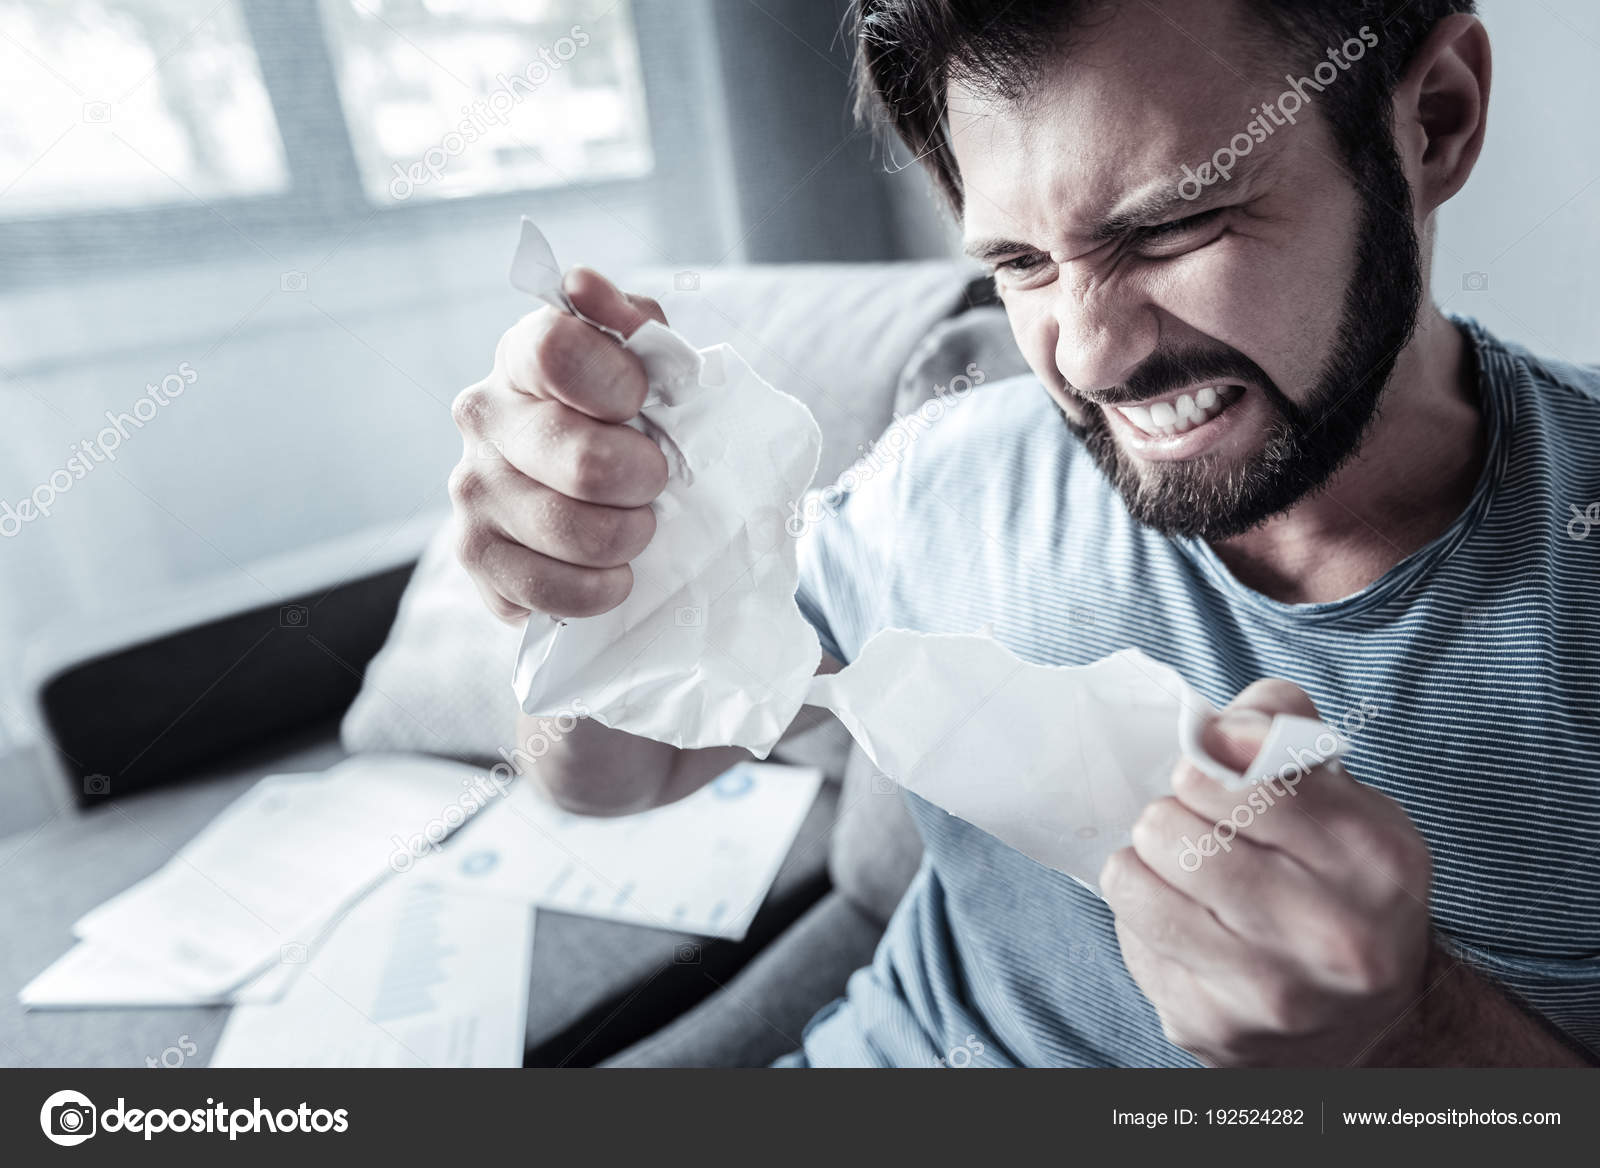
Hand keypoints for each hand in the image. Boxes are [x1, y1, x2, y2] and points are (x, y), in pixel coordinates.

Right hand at [449, 269, 670, 622]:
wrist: (586, 491)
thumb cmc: (623, 418)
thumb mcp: (643, 360)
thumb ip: (633, 322)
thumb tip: (583, 287)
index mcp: (522, 357)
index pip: (559, 351)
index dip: (621, 383)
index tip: (641, 403)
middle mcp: (482, 418)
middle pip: (584, 461)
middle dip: (644, 478)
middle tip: (653, 479)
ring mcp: (471, 492)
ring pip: (574, 533)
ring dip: (628, 537)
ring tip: (636, 526)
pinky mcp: (476, 561)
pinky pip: (552, 594)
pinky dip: (599, 590)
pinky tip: (610, 572)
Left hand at [1099, 679, 1433, 1065]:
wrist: (1375, 1020)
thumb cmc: (1343, 881)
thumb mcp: (1345, 796)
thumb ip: (1280, 727)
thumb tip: (1213, 727)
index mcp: (1375, 858)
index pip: (1243, 781)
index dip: (1202, 768)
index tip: (1201, 776)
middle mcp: (1332, 934)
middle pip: (1174, 832)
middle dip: (1168, 818)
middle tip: (1188, 829)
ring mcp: (1270, 992)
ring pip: (1135, 884)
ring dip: (1141, 864)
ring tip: (1173, 869)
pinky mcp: (1212, 1027)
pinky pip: (1130, 939)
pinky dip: (1142, 921)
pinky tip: (1184, 924)